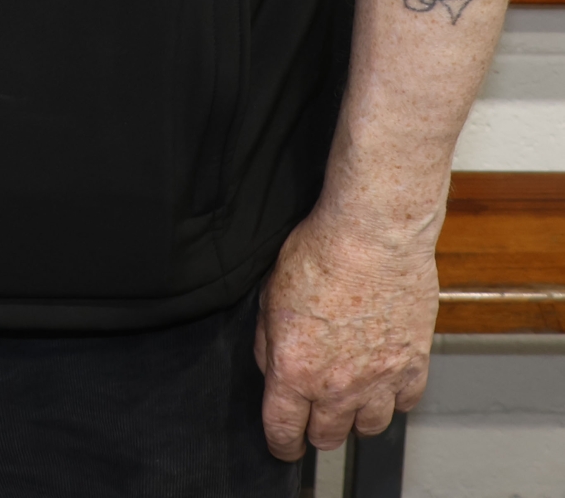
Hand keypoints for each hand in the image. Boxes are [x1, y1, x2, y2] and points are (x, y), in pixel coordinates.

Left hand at [254, 206, 437, 458]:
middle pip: (327, 436)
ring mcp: (379, 381)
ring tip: (348, 396)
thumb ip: (267, 342)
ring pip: (368, 427)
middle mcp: (337, 386)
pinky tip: (382, 377)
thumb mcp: (269, 295)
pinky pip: (404, 403)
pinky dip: (392, 396)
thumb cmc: (318, 254)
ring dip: (355, 416)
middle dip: (315, 429)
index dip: (280, 443)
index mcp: (295, 370)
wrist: (372, 236)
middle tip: (312, 413)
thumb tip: (270, 367)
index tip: (282, 444)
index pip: (283, 430)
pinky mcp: (413, 366)